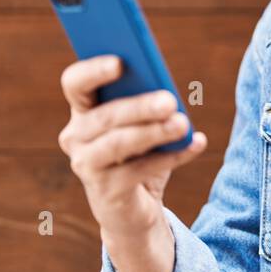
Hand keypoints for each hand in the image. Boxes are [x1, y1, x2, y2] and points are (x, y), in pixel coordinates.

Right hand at [58, 55, 207, 240]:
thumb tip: (168, 95)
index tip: (120, 61)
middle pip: (104, 116)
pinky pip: (139, 171)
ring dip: (153, 132)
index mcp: (82, 110)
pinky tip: (195, 144)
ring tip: (182, 124)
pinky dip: (171, 157)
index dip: (93, 71)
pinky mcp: (105, 193)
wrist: (133, 210)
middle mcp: (75, 137)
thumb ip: (148, 103)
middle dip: (138, 106)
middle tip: (169, 101)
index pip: (75, 83)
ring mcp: (86, 165)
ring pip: (118, 144)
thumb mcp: (143, 125)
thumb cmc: (139, 155)